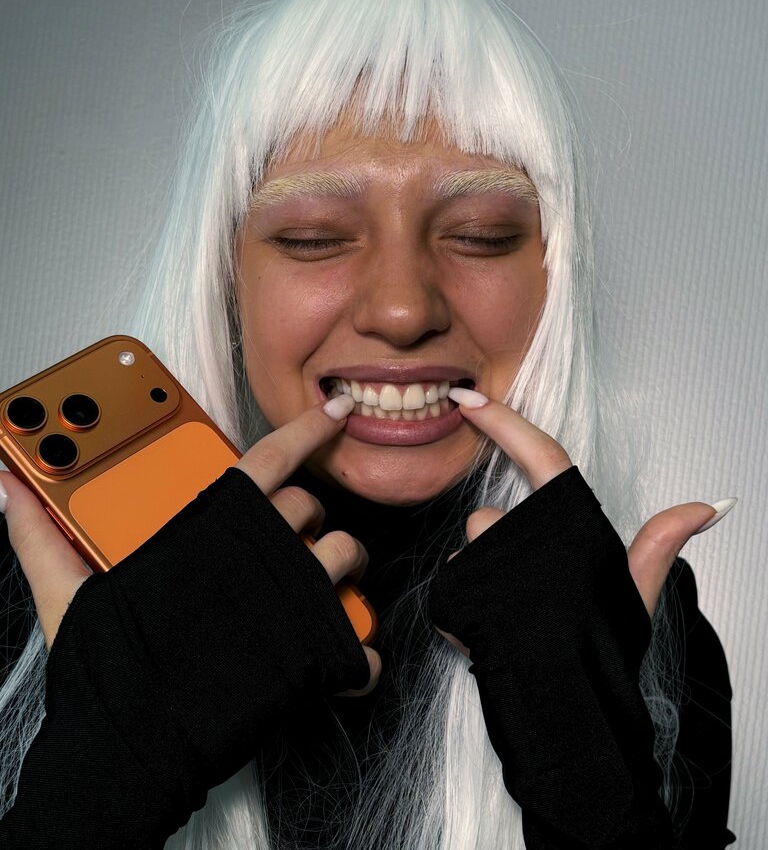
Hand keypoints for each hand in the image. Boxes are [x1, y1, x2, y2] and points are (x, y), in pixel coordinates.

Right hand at [0, 396, 378, 695]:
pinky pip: (359, 640)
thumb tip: (9, 490)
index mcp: (212, 526)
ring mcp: (295, 601)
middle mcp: (261, 553)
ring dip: (342, 572)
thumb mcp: (67, 593)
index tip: (332, 410)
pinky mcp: (314, 656)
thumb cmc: (108, 670)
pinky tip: (337, 658)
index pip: (271, 455)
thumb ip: (44, 535)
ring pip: (346, 557)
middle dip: (309, 520)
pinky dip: (356, 649)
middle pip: (312, 508)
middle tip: (293, 543)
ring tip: (321, 592)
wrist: (132, 746)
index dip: (306, 427)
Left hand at [434, 389, 720, 655]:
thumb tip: (709, 506)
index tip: (468, 397)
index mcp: (570, 526)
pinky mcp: (457, 591)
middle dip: (501, 548)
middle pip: (492, 518)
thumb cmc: (600, 649)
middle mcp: (528, 536)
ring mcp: (489, 563)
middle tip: (528, 594)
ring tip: (511, 616)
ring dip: (479, 577)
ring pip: (469, 550)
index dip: (502, 419)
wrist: (566, 709)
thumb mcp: (635, 592)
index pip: (539, 453)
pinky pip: (451, 585)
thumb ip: (660, 541)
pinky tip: (490, 633)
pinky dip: (463, 608)